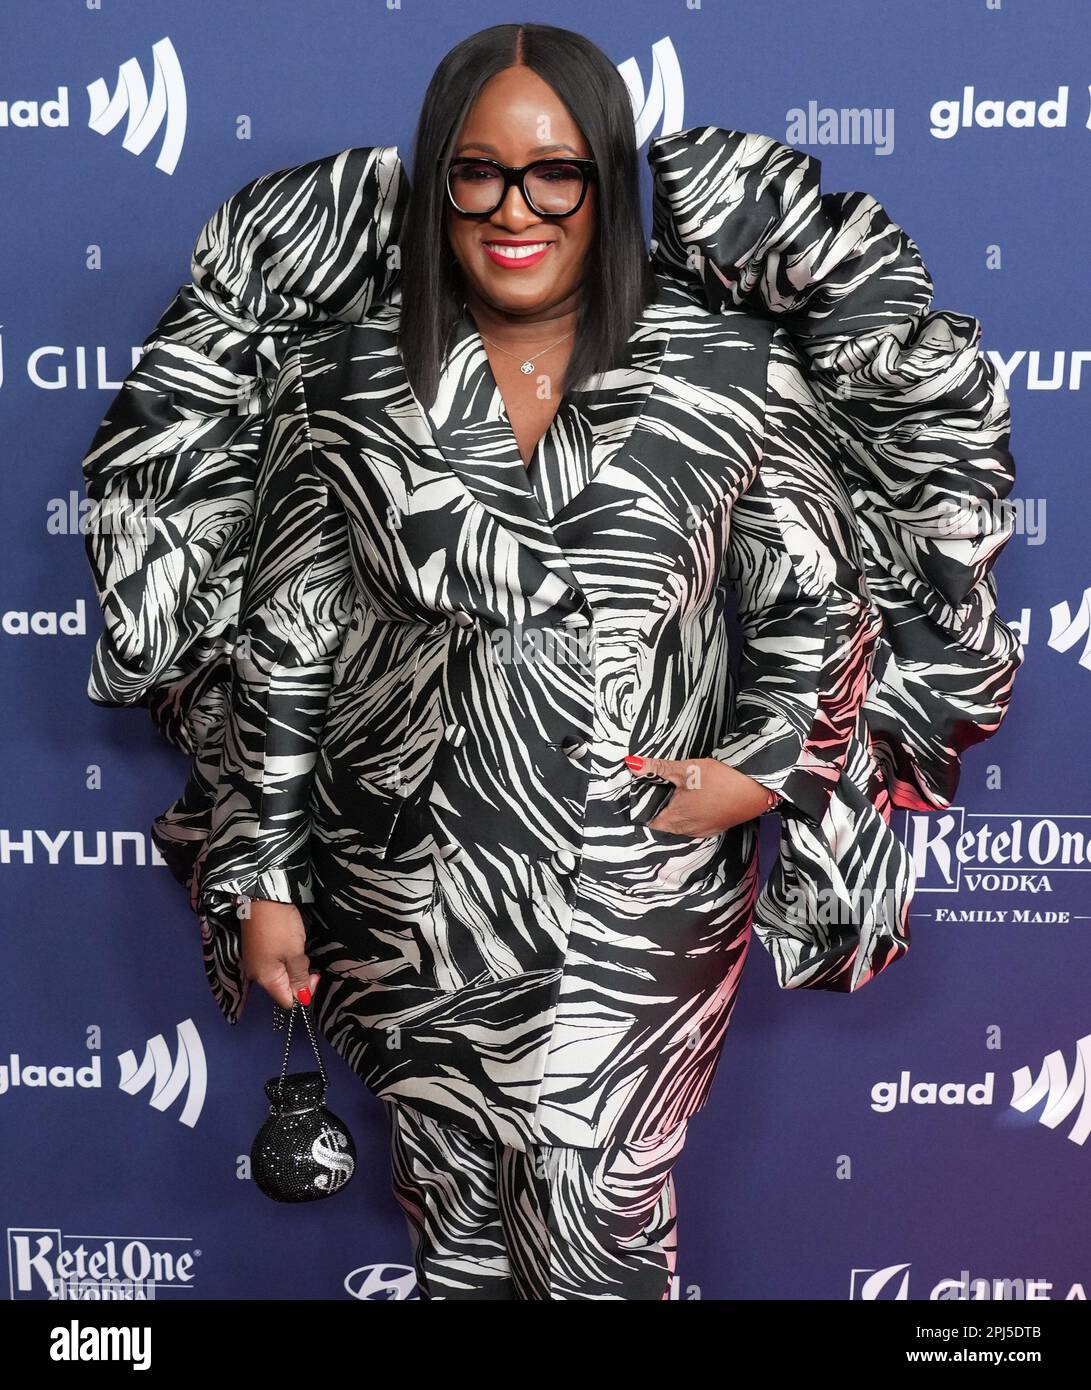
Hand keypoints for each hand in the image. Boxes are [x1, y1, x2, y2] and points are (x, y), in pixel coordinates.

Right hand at [239, 899, 319, 1008]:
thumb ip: (299, 978)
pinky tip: (289, 944)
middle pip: (283, 988)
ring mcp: (255, 961)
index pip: (287, 1001)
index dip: (303, 993)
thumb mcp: (295, 954)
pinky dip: (285, 957)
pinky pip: (274, 963)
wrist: (262, 897)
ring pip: (281, 974)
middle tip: (305, 958)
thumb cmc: (280, 926)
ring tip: (296, 947)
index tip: (313, 974)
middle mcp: (256, 974)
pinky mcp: (256, 949)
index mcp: (265, 979)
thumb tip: (303, 999)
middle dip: (299, 977)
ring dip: (293, 966)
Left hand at [625, 755, 777, 834]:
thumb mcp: (685, 769)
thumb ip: (656, 767)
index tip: (641, 791)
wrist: (758, 788)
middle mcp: (687, 830)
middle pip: (663, 821)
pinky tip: (696, 797)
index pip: (647, 820)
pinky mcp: (716, 826)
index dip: (642, 806)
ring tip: (676, 790)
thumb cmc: (721, 779)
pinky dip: (691, 812)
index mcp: (674, 819)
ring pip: (680, 823)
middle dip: (658, 806)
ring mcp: (703, 830)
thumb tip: (631, 763)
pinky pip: (695, 823)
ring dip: (675, 810)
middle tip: (657, 786)